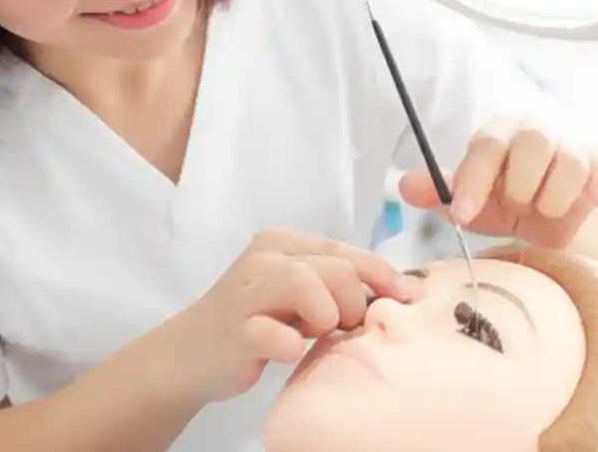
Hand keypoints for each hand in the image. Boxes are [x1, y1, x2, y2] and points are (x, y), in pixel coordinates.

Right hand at [177, 229, 421, 402]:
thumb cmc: (256, 322)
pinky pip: (276, 334)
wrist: (191, 353)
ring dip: (325, 314)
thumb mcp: (299, 295)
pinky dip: (291, 345)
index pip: (343, 249)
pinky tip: (290, 350)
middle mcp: (263, 258)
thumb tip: (396, 290)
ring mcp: (245, 292)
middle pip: (334, 267)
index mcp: (282, 243)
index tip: (406, 295)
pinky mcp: (235, 330)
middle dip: (352, 301)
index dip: (381, 272)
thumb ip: (335, 285)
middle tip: (343, 326)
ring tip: (317, 332)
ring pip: (304, 283)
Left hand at [399, 116, 597, 247]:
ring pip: (570, 160)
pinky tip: (593, 203)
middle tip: (516, 208)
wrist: (555, 215)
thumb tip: (405, 185)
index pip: (486, 146)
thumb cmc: (504, 202)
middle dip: (520, 186)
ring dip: (554, 197)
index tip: (461, 215)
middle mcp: (537, 133)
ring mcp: (574, 148)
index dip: (473, 180)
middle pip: (533, 141)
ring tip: (545, 213)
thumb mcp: (471, 203)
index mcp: (499, 135)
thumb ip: (440, 194)